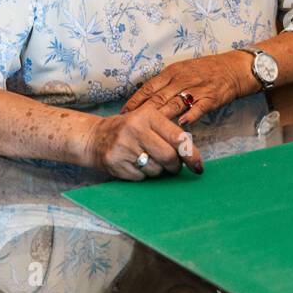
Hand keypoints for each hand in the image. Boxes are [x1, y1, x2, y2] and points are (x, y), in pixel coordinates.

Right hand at [87, 102, 203, 180]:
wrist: (94, 137)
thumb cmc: (129, 130)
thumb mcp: (147, 120)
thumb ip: (169, 132)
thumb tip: (193, 155)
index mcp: (148, 115)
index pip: (178, 138)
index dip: (191, 154)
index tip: (198, 166)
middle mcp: (135, 129)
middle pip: (169, 157)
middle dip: (175, 166)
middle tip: (173, 166)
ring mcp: (124, 147)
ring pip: (156, 170)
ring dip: (158, 170)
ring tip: (148, 160)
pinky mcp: (115, 163)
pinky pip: (141, 177)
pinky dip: (143, 175)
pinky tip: (134, 164)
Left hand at [121, 52, 252, 126]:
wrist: (234, 68)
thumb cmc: (207, 70)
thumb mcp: (183, 70)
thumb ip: (166, 83)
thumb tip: (147, 98)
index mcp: (173, 72)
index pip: (149, 87)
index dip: (136, 100)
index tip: (124, 112)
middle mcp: (182, 79)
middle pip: (158, 97)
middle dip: (142, 112)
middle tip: (130, 125)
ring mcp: (196, 89)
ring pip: (175, 103)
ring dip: (161, 117)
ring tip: (149, 129)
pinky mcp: (211, 97)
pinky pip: (198, 108)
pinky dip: (190, 116)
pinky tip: (182, 125)